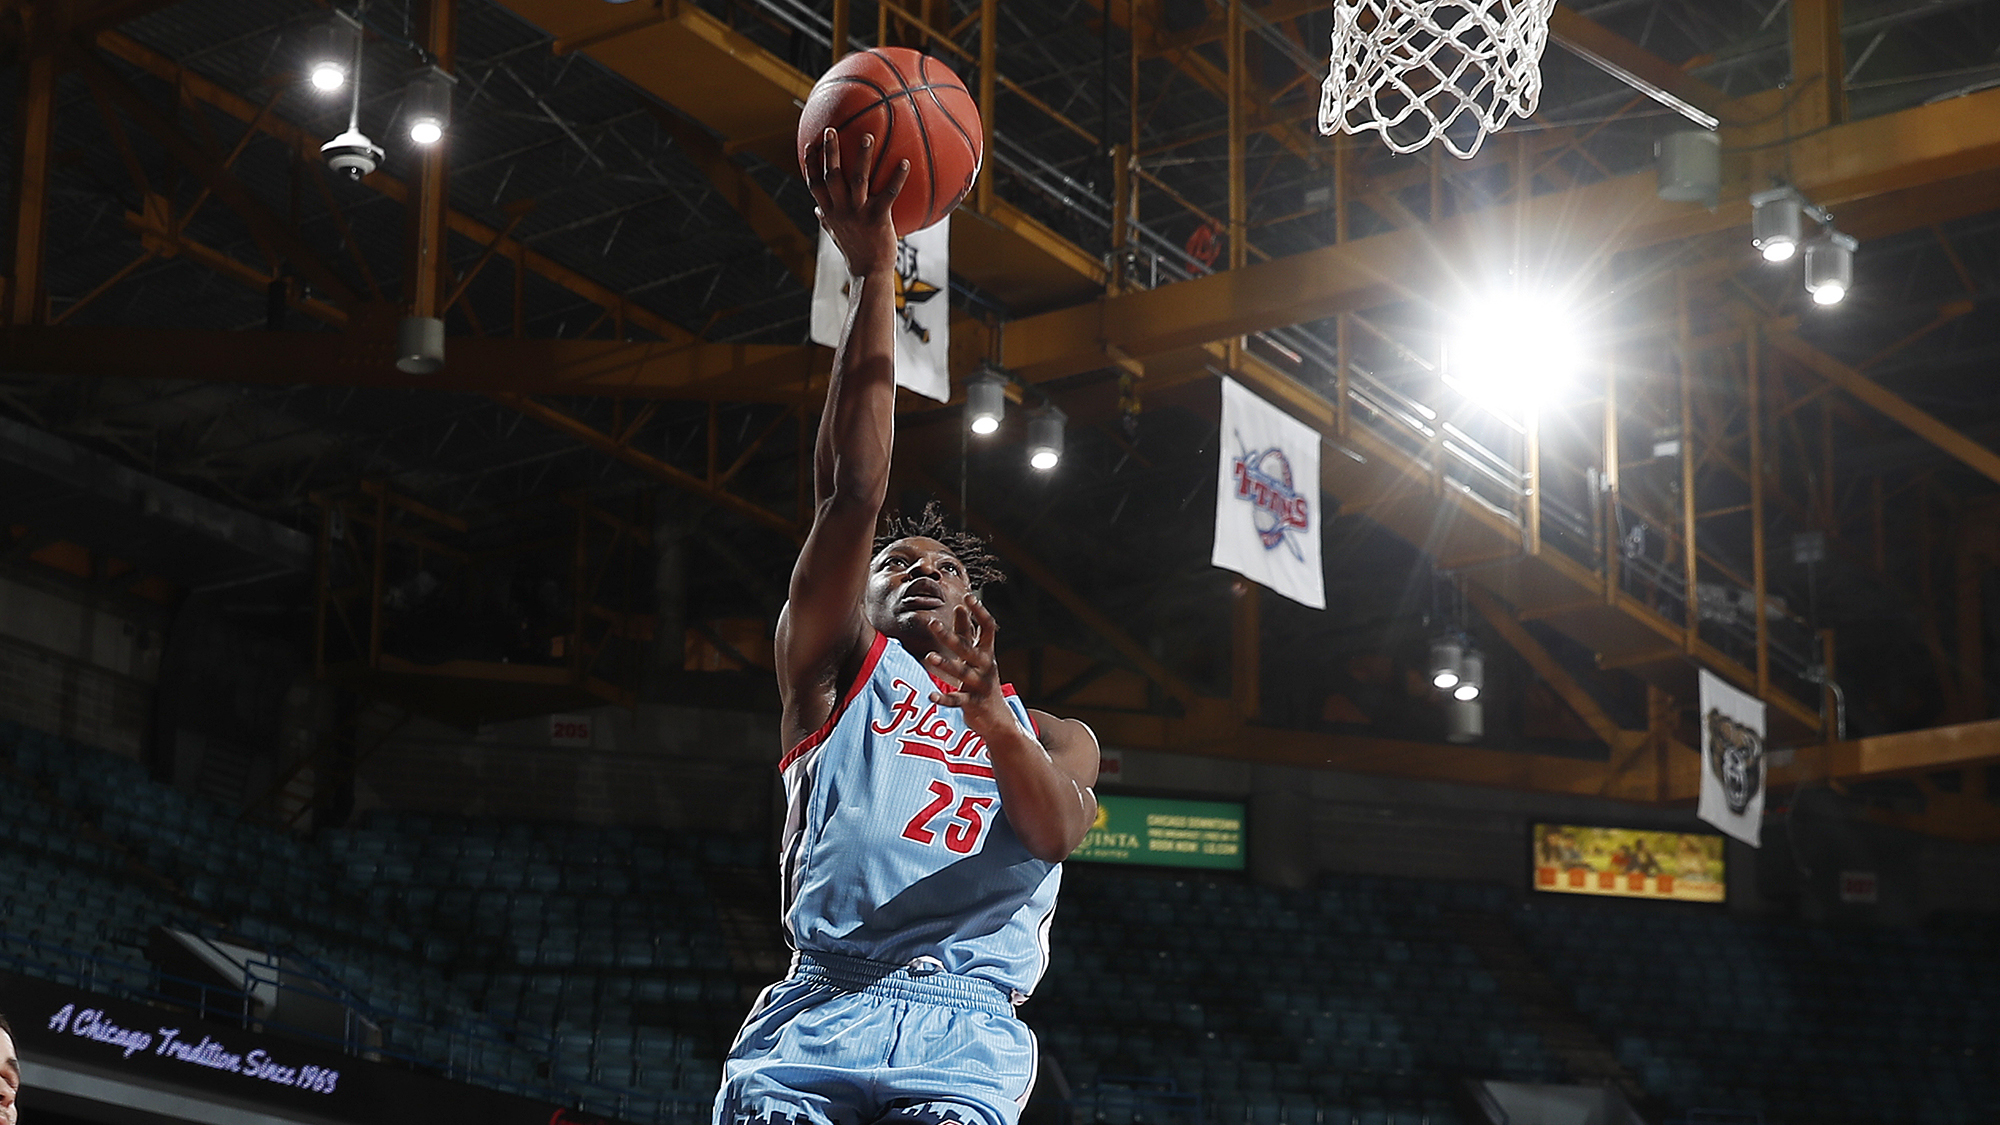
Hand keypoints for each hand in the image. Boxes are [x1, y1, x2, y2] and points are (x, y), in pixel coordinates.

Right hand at [804, 127, 908, 276]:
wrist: (869, 272)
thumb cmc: (855, 252)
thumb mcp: (835, 234)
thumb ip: (826, 219)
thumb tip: (816, 210)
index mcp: (829, 212)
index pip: (814, 183)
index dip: (810, 163)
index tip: (810, 143)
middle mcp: (841, 210)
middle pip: (831, 175)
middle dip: (830, 151)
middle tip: (831, 129)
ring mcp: (858, 214)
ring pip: (857, 180)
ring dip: (862, 157)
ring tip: (868, 136)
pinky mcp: (877, 219)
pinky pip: (888, 194)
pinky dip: (896, 178)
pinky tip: (905, 163)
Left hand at [923, 598, 1012, 732]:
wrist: (997, 718)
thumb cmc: (983, 679)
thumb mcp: (978, 655)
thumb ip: (967, 632)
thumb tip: (960, 605)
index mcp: (987, 652)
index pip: (987, 628)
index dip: (979, 612)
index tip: (968, 597)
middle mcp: (986, 666)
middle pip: (967, 649)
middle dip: (950, 637)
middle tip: (932, 623)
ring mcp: (980, 685)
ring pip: (962, 673)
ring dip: (945, 665)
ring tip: (929, 657)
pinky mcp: (973, 703)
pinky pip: (957, 700)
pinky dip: (944, 699)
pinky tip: (931, 695)